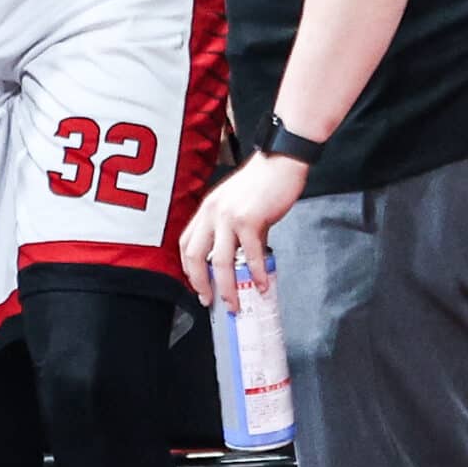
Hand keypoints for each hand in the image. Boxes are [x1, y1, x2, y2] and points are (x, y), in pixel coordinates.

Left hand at [181, 152, 307, 309]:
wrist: (280, 162)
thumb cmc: (261, 183)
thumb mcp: (238, 206)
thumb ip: (235, 232)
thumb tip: (243, 262)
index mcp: (207, 209)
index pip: (186, 243)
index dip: (188, 268)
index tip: (197, 285)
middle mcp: (212, 212)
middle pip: (195, 255)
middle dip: (200, 283)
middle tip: (209, 301)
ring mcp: (229, 216)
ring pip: (221, 261)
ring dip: (227, 287)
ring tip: (235, 304)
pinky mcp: (250, 219)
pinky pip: (250, 255)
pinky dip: (256, 274)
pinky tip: (262, 285)